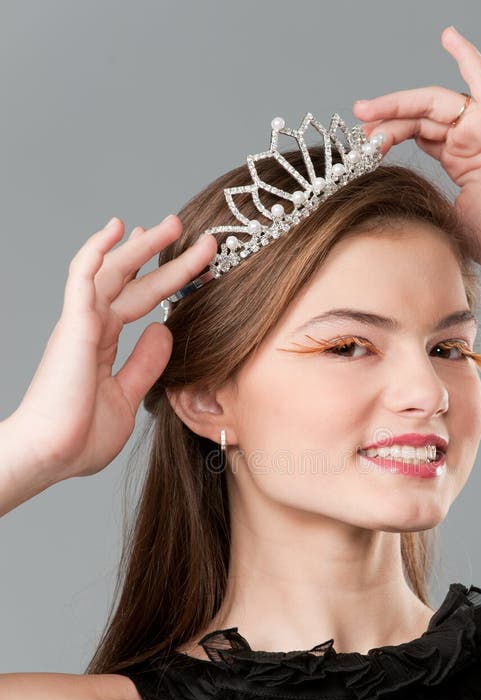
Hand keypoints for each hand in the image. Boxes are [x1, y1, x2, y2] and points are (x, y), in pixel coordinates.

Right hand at [12, 216, 216, 479]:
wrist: (52, 455)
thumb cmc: (81, 437)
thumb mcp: (127, 397)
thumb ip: (145, 364)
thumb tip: (164, 330)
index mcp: (102, 345)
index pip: (138, 302)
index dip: (164, 282)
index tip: (189, 265)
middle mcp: (91, 328)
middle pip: (131, 280)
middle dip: (160, 255)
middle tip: (190, 232)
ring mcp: (80, 324)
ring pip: (113, 270)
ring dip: (142, 246)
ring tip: (173, 224)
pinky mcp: (73, 325)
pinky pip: (84, 276)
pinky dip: (98, 249)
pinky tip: (117, 227)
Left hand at [353, 26, 480, 270]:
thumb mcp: (454, 222)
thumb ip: (431, 206)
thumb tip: (397, 207)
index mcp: (462, 162)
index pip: (418, 137)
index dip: (388, 139)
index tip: (361, 151)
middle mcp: (471, 138)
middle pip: (418, 118)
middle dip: (385, 120)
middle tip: (357, 122)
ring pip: (433, 102)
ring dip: (399, 102)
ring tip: (367, 109)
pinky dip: (467, 56)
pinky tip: (448, 36)